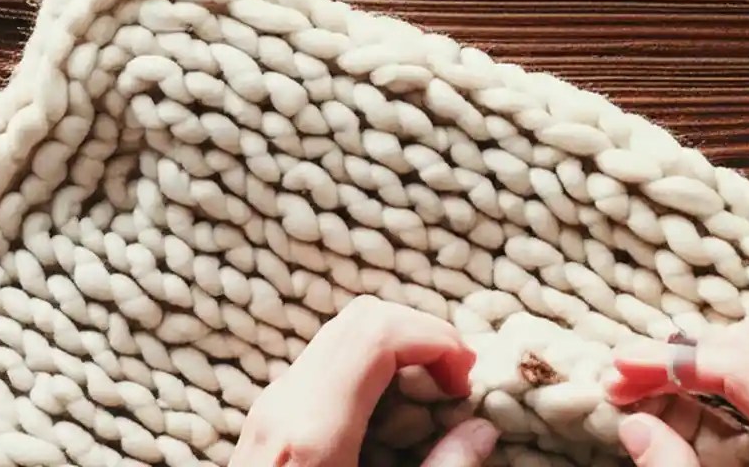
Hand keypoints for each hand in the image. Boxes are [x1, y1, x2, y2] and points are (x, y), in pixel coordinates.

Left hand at [234, 296, 498, 466]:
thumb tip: (479, 431)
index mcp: (315, 429)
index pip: (380, 332)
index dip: (437, 340)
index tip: (465, 385)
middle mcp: (286, 404)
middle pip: (362, 318)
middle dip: (423, 335)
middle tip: (456, 384)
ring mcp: (271, 407)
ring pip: (343, 332)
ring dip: (398, 347)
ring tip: (431, 394)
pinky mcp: (269, 420)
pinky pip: (326, 361)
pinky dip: (371, 365)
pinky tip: (393, 408)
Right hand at [607, 323, 748, 466]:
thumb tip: (638, 428)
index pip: (737, 365)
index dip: (669, 362)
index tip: (618, 373)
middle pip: (747, 352)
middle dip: (677, 361)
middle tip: (620, 382)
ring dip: (696, 374)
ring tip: (641, 397)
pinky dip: (722, 396)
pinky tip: (682, 414)